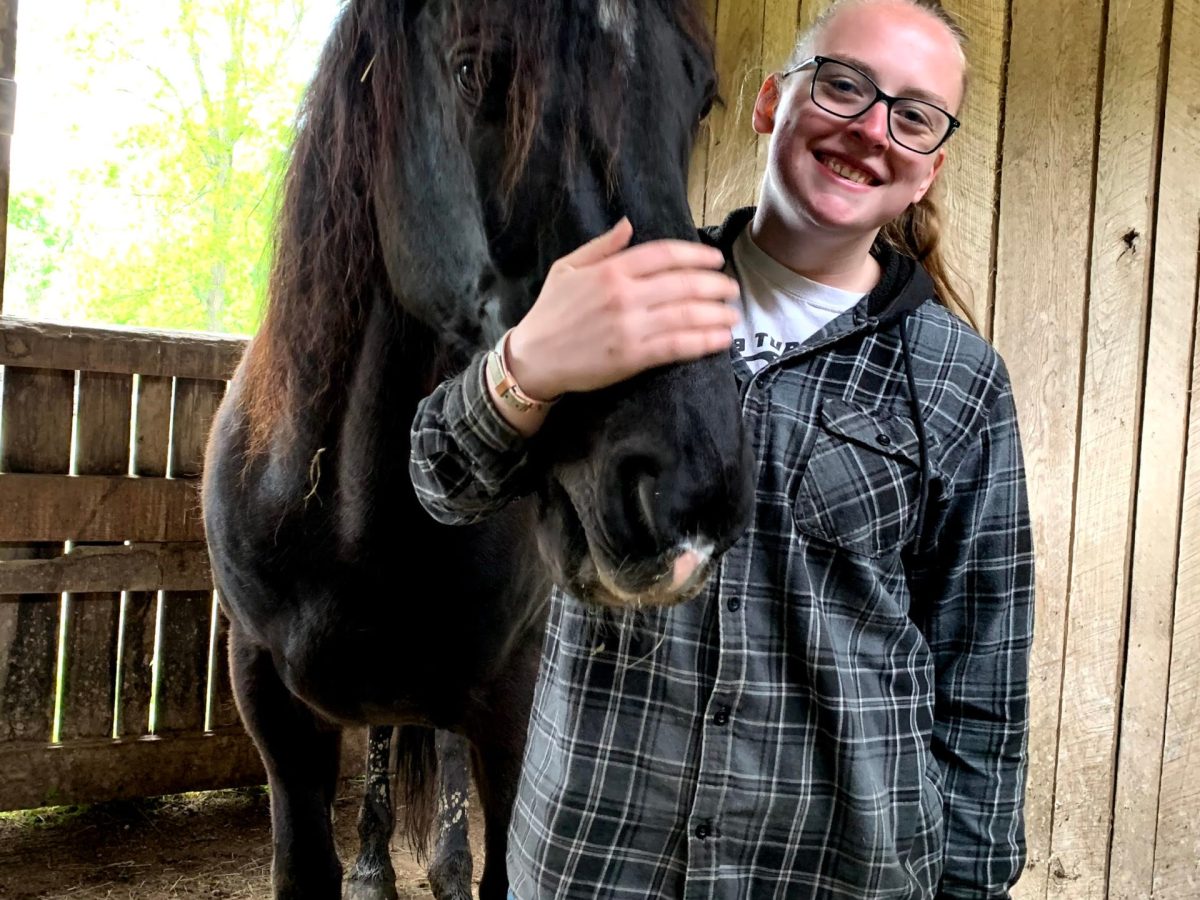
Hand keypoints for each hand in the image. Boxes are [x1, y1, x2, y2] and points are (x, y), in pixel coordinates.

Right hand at [505, 218, 739, 399]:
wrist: (533, 358)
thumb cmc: (549, 313)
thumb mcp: (567, 268)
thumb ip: (601, 246)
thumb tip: (629, 224)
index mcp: (610, 270)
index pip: (664, 254)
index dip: (696, 255)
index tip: (714, 260)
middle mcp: (623, 295)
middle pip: (682, 283)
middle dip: (714, 285)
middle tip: (731, 289)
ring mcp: (629, 327)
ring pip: (686, 315)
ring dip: (716, 313)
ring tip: (732, 315)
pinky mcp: (631, 357)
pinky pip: (676, 346)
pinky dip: (704, 341)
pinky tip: (721, 339)